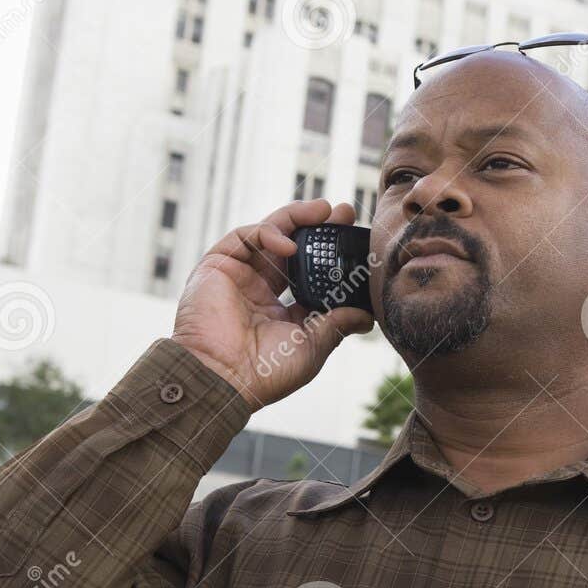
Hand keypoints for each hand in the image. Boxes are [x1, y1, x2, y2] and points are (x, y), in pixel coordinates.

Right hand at [171, 200, 372, 410]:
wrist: (223, 378)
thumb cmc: (266, 372)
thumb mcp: (312, 346)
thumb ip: (337, 324)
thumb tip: (368, 316)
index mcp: (281, 311)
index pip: (309, 274)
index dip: (330, 256)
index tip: (355, 241)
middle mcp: (259, 290)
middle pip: (292, 247)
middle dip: (318, 227)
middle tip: (344, 212)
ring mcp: (239, 275)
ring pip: (270, 234)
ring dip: (297, 218)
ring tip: (325, 210)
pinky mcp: (219, 264)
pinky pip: (246, 237)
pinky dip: (269, 233)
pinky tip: (290, 244)